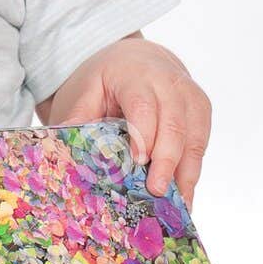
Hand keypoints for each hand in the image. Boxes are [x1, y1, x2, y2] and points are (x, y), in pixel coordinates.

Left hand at [47, 36, 210, 208]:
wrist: (136, 58)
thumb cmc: (107, 78)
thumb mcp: (86, 90)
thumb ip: (78, 116)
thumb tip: (61, 148)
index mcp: (136, 74)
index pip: (143, 105)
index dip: (143, 134)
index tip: (138, 161)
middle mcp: (169, 82)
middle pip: (174, 124)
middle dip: (167, 160)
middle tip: (157, 190)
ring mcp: (190, 96)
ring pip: (194, 136)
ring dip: (187, 172)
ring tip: (177, 205)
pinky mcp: (201, 110)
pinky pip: (201, 142)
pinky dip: (193, 170)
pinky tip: (185, 196)